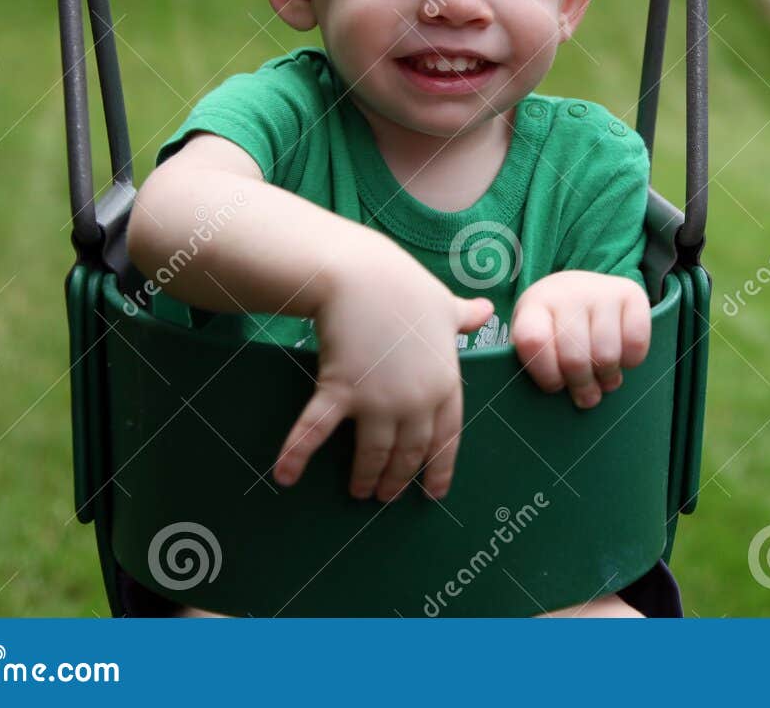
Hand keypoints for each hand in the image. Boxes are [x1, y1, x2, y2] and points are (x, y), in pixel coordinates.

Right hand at [272, 248, 493, 501]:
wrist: (362, 274)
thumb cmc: (405, 287)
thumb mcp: (443, 305)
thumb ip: (463, 317)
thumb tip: (485, 310)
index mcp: (444, 382)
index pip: (447, 437)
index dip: (439, 467)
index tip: (433, 492)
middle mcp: (415, 399)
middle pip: (409, 452)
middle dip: (399, 477)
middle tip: (387, 495)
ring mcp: (378, 398)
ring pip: (373, 452)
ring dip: (366, 476)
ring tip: (360, 491)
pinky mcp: (340, 389)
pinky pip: (317, 431)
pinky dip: (298, 455)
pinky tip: (284, 477)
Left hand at [510, 271, 650, 408]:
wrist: (578, 288)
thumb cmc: (554, 327)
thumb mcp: (536, 341)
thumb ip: (536, 366)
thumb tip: (548, 403)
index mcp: (534, 306)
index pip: (533, 342)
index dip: (546, 374)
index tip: (555, 386)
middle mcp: (567, 293)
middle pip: (574, 358)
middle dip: (582, 386)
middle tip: (586, 396)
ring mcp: (600, 291)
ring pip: (607, 355)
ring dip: (607, 378)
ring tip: (604, 380)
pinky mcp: (631, 293)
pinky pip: (636, 342)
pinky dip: (631, 361)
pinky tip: (622, 359)